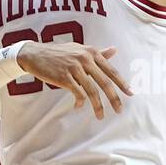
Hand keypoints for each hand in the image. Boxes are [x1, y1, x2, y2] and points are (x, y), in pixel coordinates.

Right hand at [16, 43, 131, 118]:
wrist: (35, 53)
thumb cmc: (59, 52)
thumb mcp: (79, 49)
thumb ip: (98, 52)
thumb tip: (115, 49)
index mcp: (91, 52)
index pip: (111, 70)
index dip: (122, 83)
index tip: (131, 94)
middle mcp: (84, 59)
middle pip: (104, 82)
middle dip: (114, 98)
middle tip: (119, 110)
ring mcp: (74, 68)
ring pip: (91, 90)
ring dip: (97, 105)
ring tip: (100, 116)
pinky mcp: (63, 77)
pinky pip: (77, 93)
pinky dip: (80, 102)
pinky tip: (79, 106)